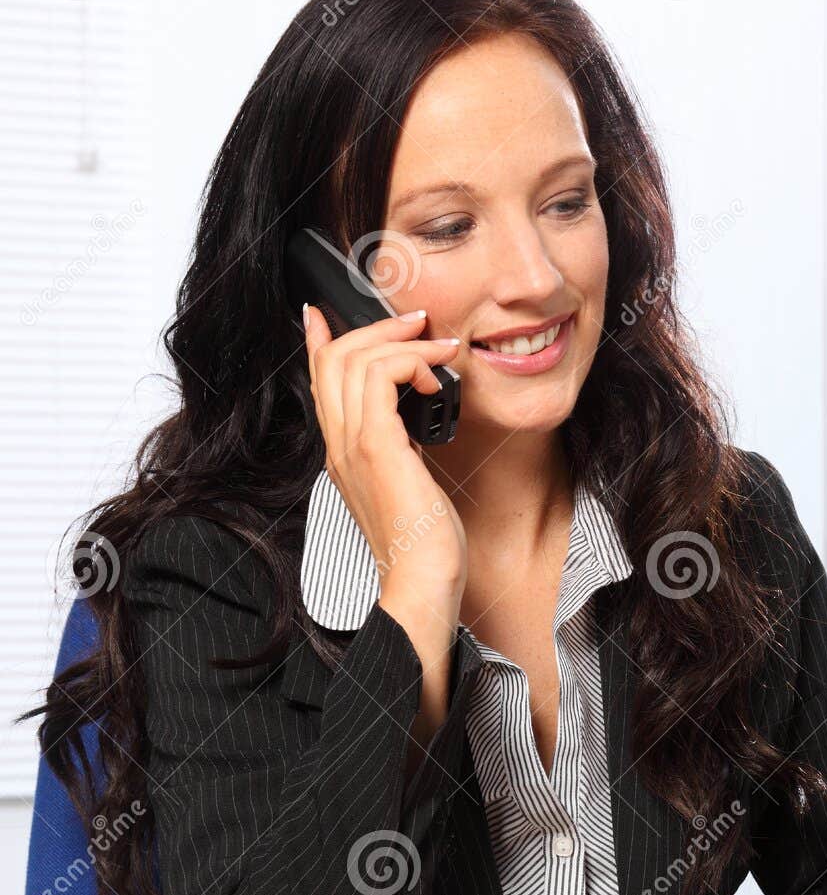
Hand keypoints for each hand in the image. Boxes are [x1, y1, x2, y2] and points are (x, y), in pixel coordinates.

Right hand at [303, 303, 466, 604]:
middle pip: (334, 358)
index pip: (321, 382)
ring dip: (402, 341)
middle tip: (418, 324)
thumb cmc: (423, 544)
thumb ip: (400, 446)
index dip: (320, 341)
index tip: (324, 314)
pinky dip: (410, 363)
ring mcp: (353, 445)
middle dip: (377, 328)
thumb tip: (412, 416)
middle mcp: (340, 445)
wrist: (421, 581)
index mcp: (343, 453)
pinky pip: (380, 377)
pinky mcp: (377, 447)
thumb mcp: (409, 480)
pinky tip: (434, 379)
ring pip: (353, 359)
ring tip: (439, 349)